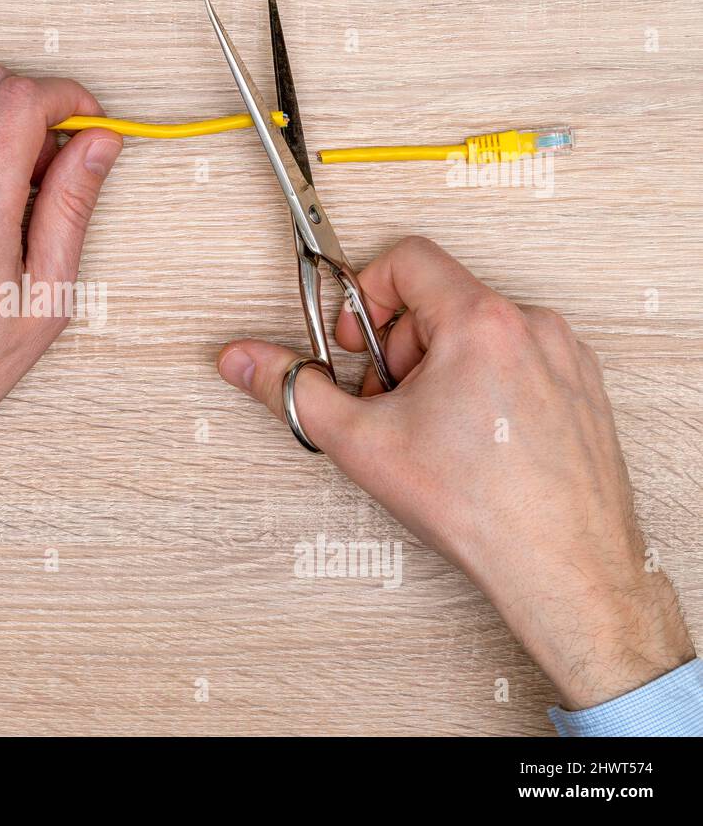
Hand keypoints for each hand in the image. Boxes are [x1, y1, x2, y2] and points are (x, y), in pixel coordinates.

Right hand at [217, 236, 693, 709]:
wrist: (561, 568)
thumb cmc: (479, 508)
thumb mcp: (361, 442)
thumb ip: (292, 389)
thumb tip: (244, 361)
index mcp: (480, 323)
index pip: (408, 259)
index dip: (364, 293)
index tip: (354, 342)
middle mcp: (531, 327)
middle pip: (439, 301)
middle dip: (399, 348)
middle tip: (389, 404)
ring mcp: (563, 357)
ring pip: (478, 332)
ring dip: (439, 369)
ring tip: (431, 429)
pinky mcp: (582, 387)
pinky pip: (518, 359)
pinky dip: (482, 385)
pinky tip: (470, 440)